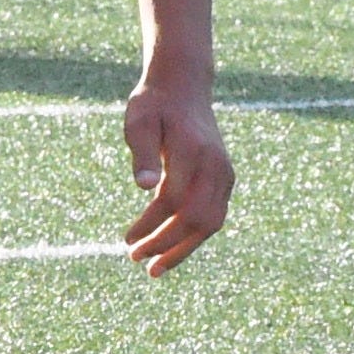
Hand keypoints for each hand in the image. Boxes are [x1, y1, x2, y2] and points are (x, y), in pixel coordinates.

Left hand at [121, 73, 231, 275]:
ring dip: (182, 248)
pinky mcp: (226, 178)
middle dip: (167, 245)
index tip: (127, 241)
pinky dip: (194, 235)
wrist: (183, 86)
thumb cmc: (154, 104)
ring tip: (155, 267)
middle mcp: (215, 165)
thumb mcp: (138, 122)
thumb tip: (144, 187)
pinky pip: (214, 215)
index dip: (150, 225)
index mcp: (192, 151)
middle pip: (196, 218)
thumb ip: (142, 153)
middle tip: (137, 260)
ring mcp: (225, 172)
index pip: (172, 201)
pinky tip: (170, 247)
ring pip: (211, 222)